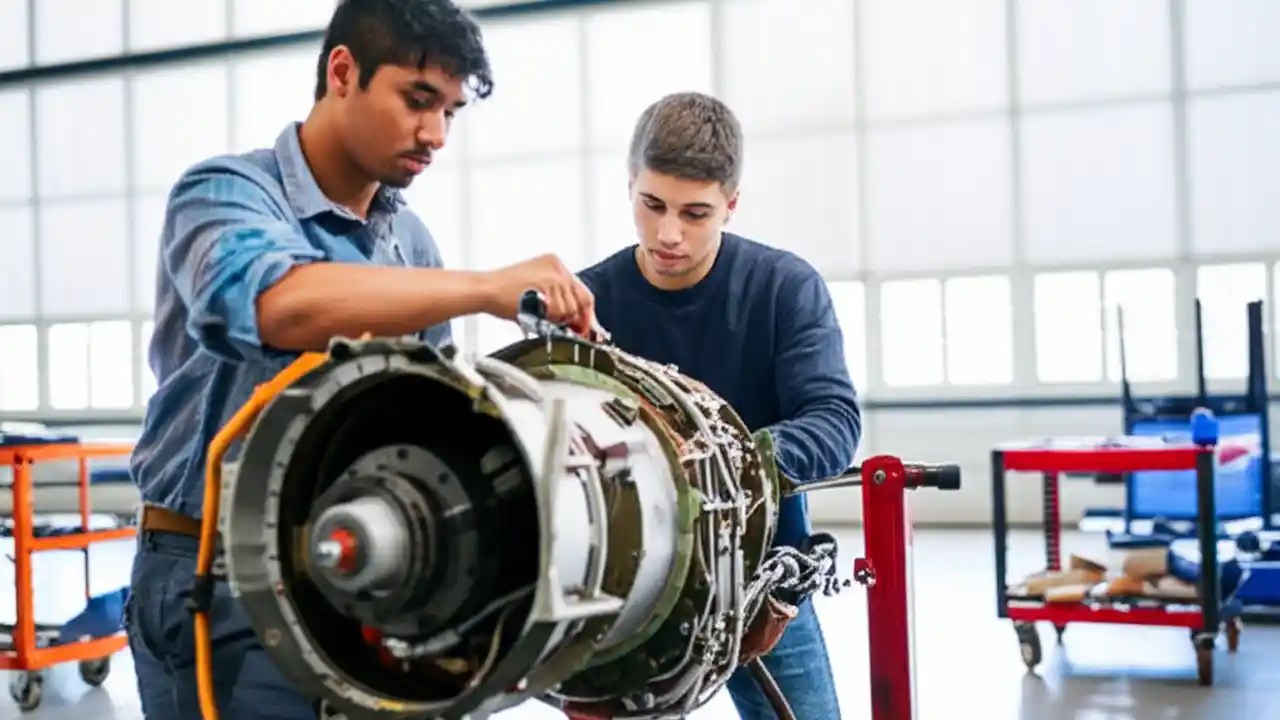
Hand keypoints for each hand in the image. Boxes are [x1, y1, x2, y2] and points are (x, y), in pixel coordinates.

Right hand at [480, 254, 596, 332]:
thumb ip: (555, 298)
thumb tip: (574, 319)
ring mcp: (554, 275)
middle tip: (574, 331)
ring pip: (570, 308)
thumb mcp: (533, 287)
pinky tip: (535, 314)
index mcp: (554, 263)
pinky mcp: (548, 286)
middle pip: (581, 299)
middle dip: (578, 319)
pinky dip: (549, 319)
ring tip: (539, 316)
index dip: (586, 312)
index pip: (581, 290)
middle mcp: (557, 267)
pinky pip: (559, 312)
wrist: (485, 289)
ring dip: (558, 319)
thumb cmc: (502, 292)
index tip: (586, 326)